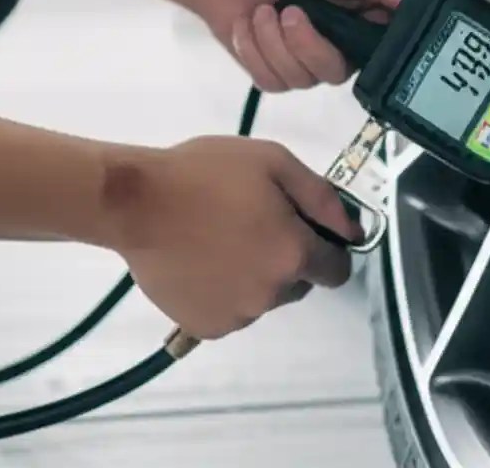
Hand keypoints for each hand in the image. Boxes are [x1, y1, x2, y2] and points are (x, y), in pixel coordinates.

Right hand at [103, 137, 361, 339]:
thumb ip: (322, 198)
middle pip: (299, 284)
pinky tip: (200, 262)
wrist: (135, 202)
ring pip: (263, 298)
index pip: (337, 269)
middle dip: (286, 258)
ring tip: (219, 241)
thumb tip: (353, 229)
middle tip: (252, 225)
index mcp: (294, 254)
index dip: (326, 248)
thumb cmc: (206, 173)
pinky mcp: (205, 326)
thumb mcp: (274, 163)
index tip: (304, 230)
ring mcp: (237, 315)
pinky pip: (230, 312)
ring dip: (253, 277)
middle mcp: (271, 294)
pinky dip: (222, 293)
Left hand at [194, 0, 405, 91]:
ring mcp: (305, 67)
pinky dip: (252, 49)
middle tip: (287, 11)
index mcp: (358, 20)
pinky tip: (247, 26)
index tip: (342, 24)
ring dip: (271, 40)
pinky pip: (270, 80)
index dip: (365, 46)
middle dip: (304, 42)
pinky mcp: (274, 78)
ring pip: (299, 78)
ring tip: (261, 11)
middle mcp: (337, 48)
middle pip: (334, 71)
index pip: (380, 49)